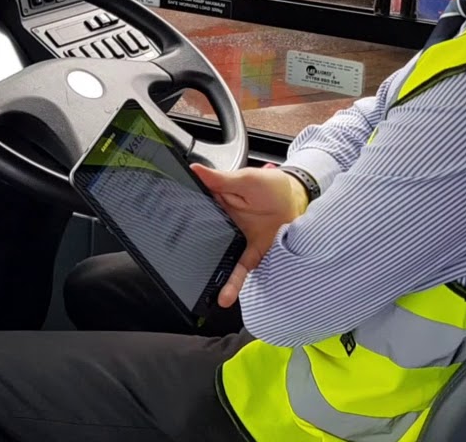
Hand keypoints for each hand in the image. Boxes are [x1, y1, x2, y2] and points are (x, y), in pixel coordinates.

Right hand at [191, 164, 308, 307]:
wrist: (298, 201)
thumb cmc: (272, 186)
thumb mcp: (245, 179)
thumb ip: (220, 179)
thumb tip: (195, 169)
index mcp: (218, 203)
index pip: (196, 210)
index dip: (182, 219)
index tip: (168, 229)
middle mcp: (224, 224)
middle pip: (202, 238)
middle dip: (190, 253)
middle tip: (178, 265)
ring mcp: (236, 240)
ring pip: (218, 258)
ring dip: (209, 274)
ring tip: (199, 289)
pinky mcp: (250, 254)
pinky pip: (239, 270)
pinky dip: (232, 283)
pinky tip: (224, 295)